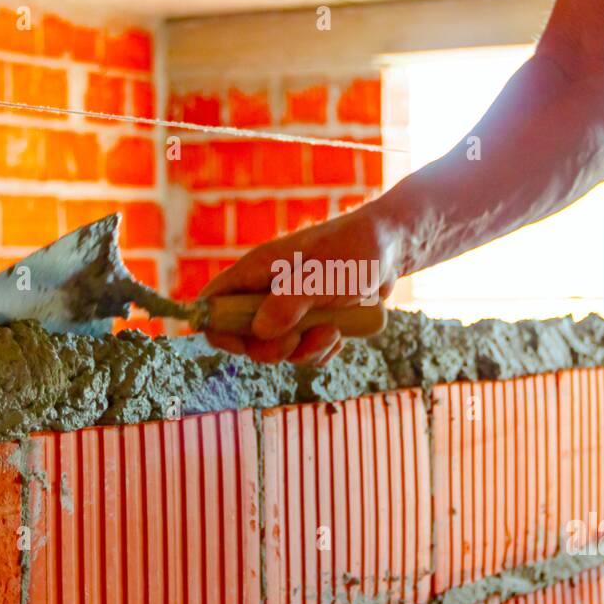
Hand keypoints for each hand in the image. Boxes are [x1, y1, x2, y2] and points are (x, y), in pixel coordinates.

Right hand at [199, 206, 399, 365]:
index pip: (213, 303)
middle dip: (270, 349)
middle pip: (244, 339)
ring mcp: (289, 310)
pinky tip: (341, 332)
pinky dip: (322, 350)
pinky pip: (305, 353)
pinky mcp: (311, 324)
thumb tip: (260, 331)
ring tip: (333, 330)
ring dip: (305, 350)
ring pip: (278, 351)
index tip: (243, 343)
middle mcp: (266, 292)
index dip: (217, 328)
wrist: (391, 250)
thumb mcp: (322, 276)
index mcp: (256, 271)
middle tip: (297, 340)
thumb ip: (289, 303)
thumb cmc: (354, 251)